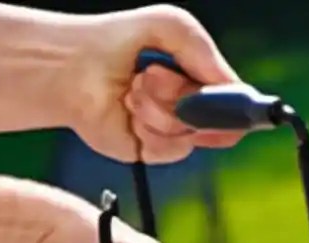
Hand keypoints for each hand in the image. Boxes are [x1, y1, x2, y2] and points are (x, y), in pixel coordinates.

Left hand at [66, 5, 246, 163]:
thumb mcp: (170, 25)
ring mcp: (172, 131)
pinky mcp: (151, 150)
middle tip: (151, 77)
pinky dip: (149, 128)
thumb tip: (229, 86)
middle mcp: (191, 108)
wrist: (70, 67)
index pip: (238, 102)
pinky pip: (170, 149)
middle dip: (185, 97)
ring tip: (132, 91)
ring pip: (191, 136)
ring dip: (160, 110)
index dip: (238, 106)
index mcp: (201, 79)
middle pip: (219, 122)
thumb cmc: (115, 40)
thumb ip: (205, 51)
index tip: (229, 102)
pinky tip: (129, 111)